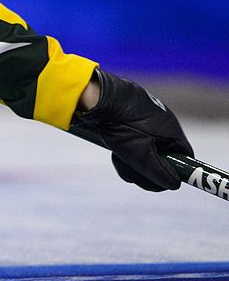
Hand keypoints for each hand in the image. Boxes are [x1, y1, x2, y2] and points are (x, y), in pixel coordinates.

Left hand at [72, 69, 192, 190]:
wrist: (96, 97)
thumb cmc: (122, 124)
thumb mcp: (141, 155)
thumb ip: (160, 173)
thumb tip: (174, 184)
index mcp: (171, 132)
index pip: (184, 158)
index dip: (175, 172)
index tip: (159, 180)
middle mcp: (162, 127)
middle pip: (162, 160)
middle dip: (145, 169)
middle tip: (130, 168)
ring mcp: (145, 124)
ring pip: (143, 155)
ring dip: (130, 162)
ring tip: (117, 156)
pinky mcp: (129, 123)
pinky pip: (131, 145)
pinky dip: (122, 151)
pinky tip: (112, 150)